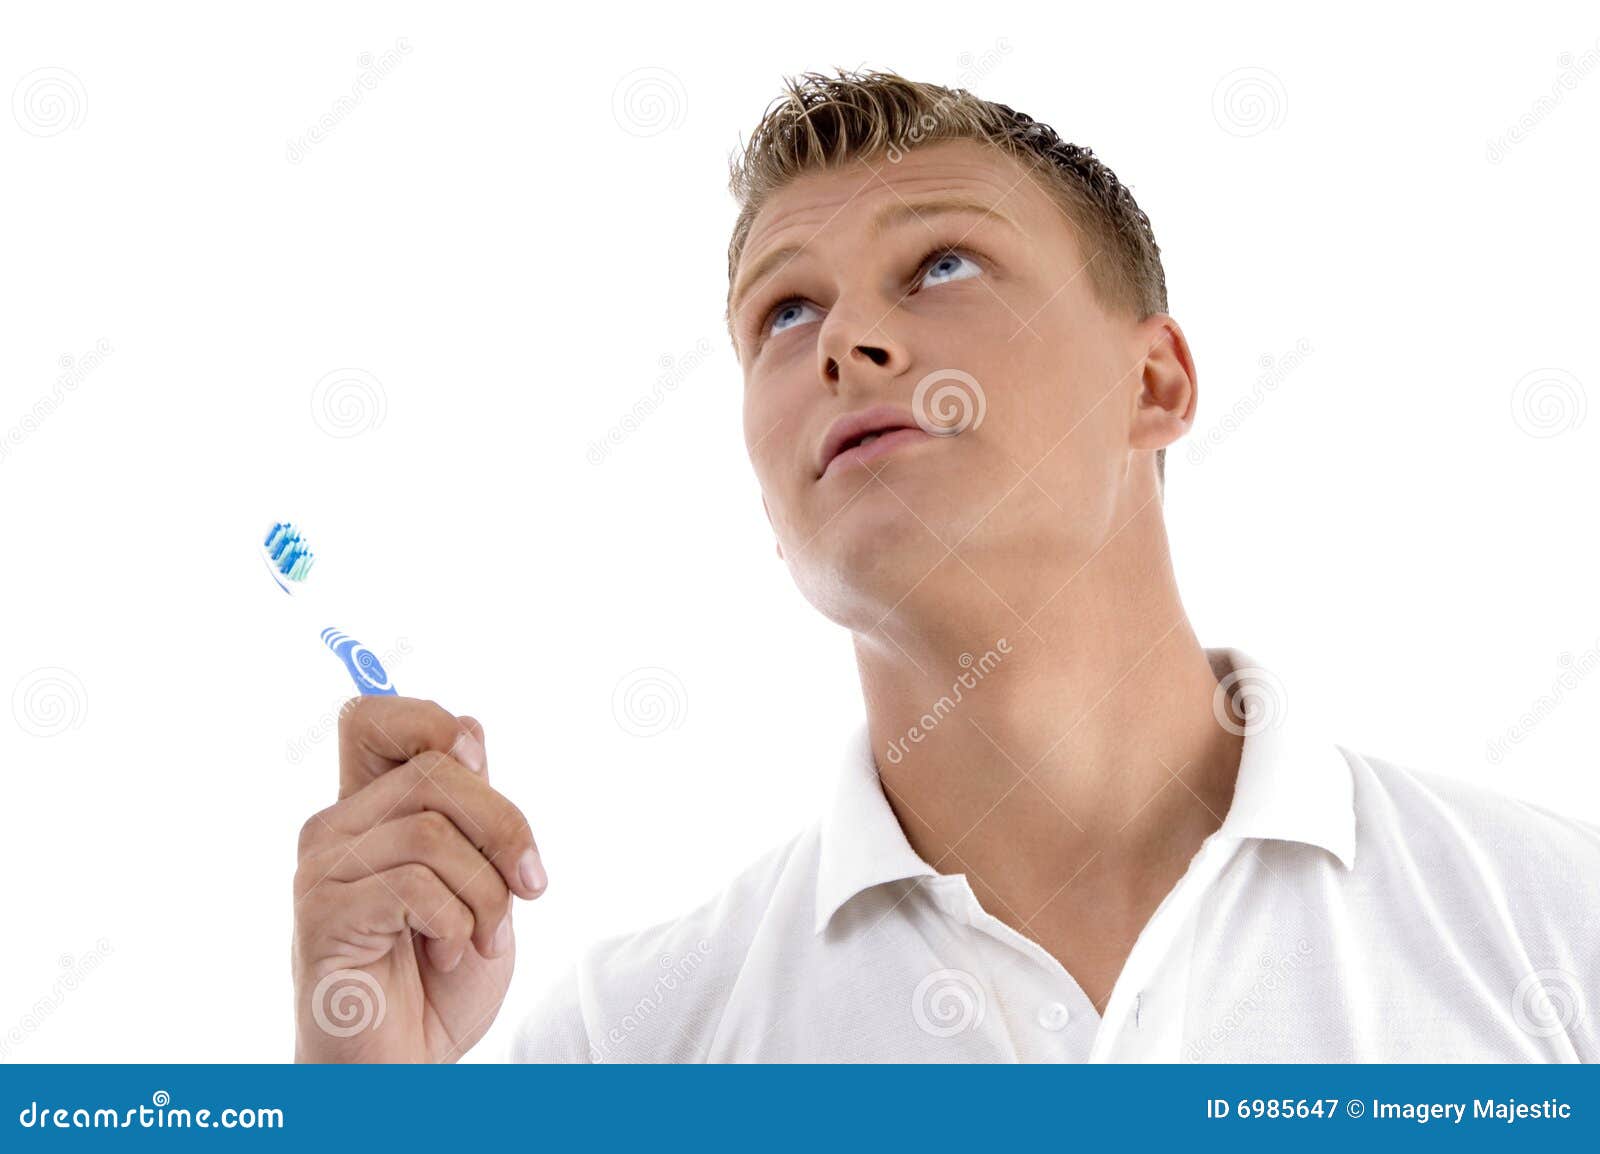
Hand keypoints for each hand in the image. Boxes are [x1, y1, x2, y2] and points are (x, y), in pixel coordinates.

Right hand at [291, 696, 546, 1061]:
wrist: (407, 1069)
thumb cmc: (441, 978)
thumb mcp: (480, 880)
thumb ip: (470, 809)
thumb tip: (469, 729)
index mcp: (369, 809)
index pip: (373, 716)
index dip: (431, 722)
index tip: (480, 766)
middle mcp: (335, 828)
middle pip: (435, 767)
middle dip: (506, 826)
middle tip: (530, 887)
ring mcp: (321, 869)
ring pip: (434, 830)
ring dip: (486, 894)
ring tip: (480, 939)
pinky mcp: (321, 914)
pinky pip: (414, 885)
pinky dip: (455, 924)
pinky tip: (447, 956)